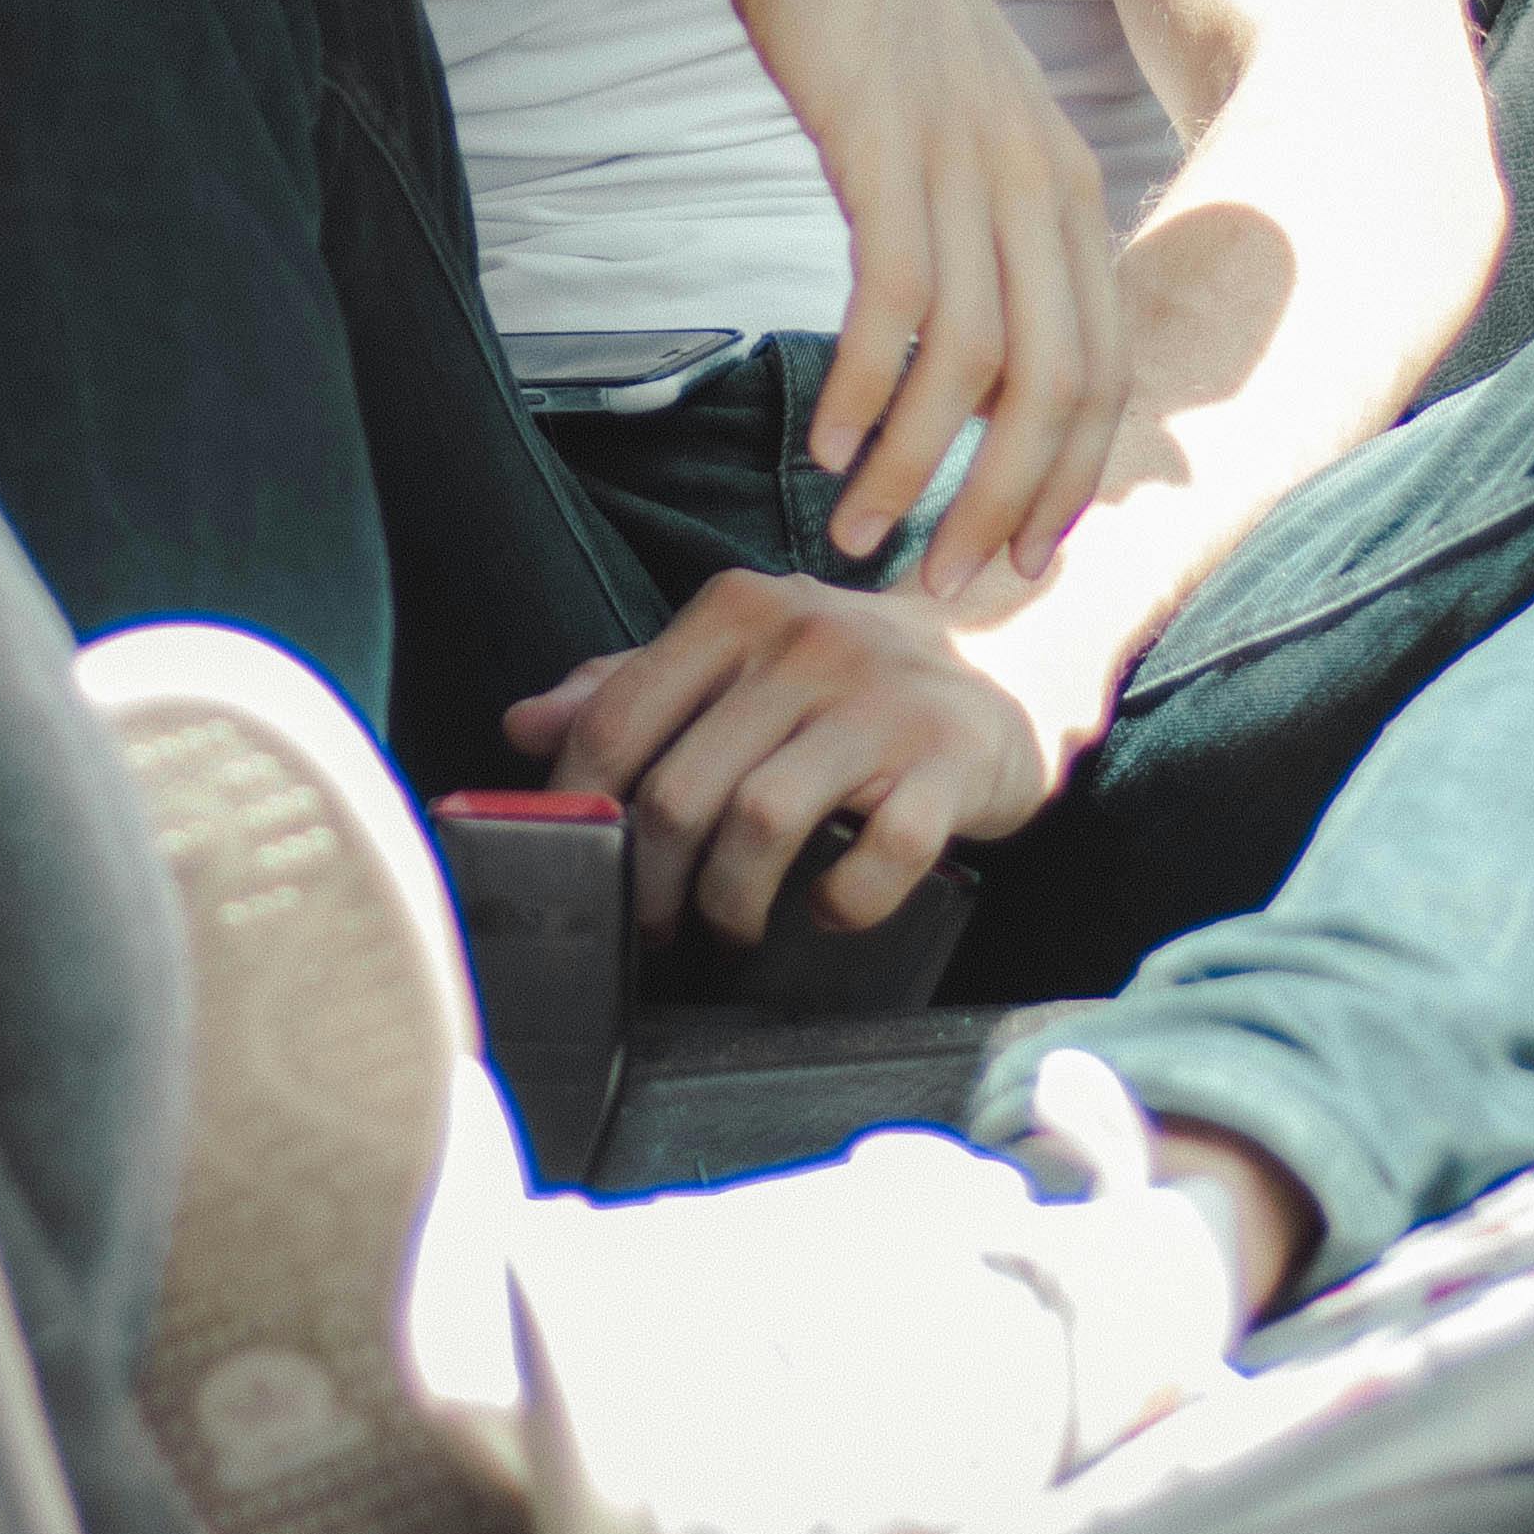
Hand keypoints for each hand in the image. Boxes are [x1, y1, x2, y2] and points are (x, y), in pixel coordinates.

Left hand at [506, 569, 1067, 942]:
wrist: (1011, 655)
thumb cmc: (850, 673)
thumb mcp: (742, 654)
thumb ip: (635, 684)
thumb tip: (522, 726)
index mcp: (740, 609)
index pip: (619, 716)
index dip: (580, 806)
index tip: (583, 861)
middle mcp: (808, 640)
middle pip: (680, 789)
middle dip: (652, 880)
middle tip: (658, 920)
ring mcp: (884, 699)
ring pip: (762, 823)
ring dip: (732, 902)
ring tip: (733, 924)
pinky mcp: (950, 760)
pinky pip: (879, 855)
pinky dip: (842, 903)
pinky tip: (830, 912)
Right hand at [707, 0, 1129, 588]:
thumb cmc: (871, 21)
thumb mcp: (958, 126)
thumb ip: (989, 228)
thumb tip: (997, 353)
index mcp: (1065, 185)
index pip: (1102, 371)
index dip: (1067, 482)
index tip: (1016, 560)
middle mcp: (1039, 180)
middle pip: (1057, 388)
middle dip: (1006, 505)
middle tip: (943, 583)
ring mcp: (968, 159)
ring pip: (975, 362)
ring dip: (919, 468)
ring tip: (856, 531)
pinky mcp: (887, 142)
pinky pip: (897, 299)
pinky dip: (867, 388)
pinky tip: (827, 440)